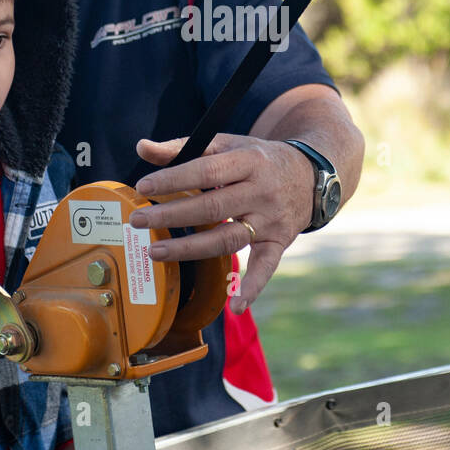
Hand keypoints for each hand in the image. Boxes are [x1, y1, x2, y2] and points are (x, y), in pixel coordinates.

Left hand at [130, 134, 314, 313]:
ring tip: (155, 252)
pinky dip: (253, 287)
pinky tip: (236, 305)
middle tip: (138, 220)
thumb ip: (183, 147)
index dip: (174, 179)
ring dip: (191, 249)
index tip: (143, 187)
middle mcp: (261, 191)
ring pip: (228, 239)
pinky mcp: (279, 242)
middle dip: (172, 215)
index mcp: (248, 161)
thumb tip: (142, 148)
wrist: (311, 175)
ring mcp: (271, 220)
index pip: (206, 171)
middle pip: (212, 207)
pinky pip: (267, 267)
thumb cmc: (258, 159)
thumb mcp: (228, 144)